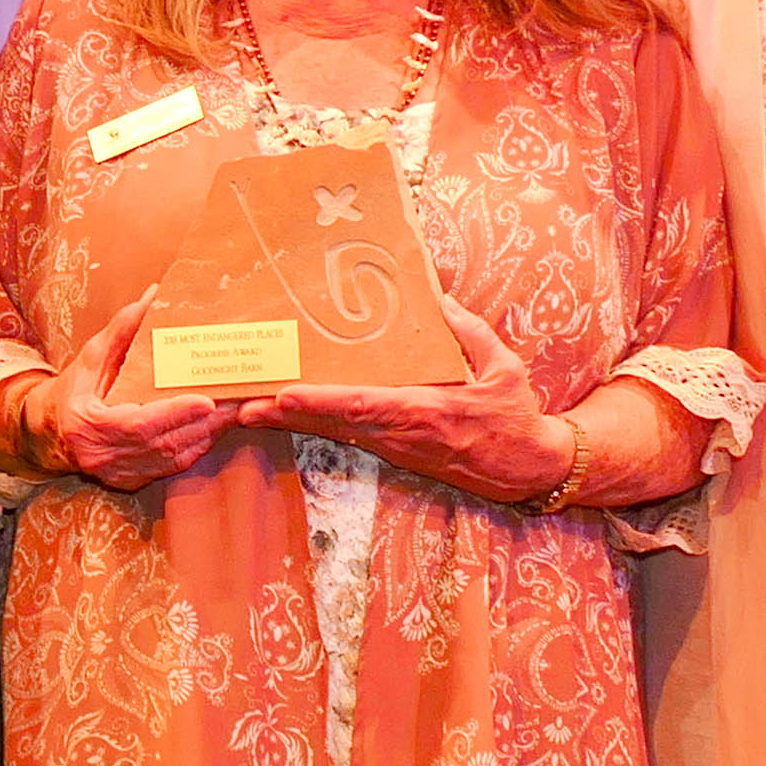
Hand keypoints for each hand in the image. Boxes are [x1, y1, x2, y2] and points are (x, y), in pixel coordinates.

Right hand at [36, 301, 229, 493]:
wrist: (46, 433)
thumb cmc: (70, 391)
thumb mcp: (90, 356)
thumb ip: (121, 329)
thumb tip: (152, 296)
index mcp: (89, 425)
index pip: (140, 425)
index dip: (175, 414)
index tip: (206, 400)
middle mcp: (104, 456)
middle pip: (164, 444)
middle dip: (203, 423)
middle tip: (235, 400)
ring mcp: (118, 473)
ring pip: (172, 459)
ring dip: (204, 436)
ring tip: (231, 411)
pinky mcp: (129, 481)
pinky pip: (169, 468)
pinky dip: (193, 448)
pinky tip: (210, 428)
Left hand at [248, 298, 567, 501]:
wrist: (525, 468)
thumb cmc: (514, 415)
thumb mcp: (503, 367)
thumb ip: (469, 331)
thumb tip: (439, 297)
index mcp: (426, 412)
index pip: (364, 407)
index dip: (320, 402)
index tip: (285, 395)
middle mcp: (401, 434)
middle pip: (333, 424)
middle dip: (286, 415)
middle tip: (241, 404)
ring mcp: (393, 447)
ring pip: (333, 432)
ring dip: (290, 422)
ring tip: (247, 407)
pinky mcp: (392, 451)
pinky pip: (345, 436)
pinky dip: (312, 425)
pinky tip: (283, 414)